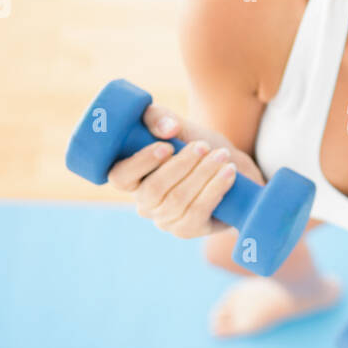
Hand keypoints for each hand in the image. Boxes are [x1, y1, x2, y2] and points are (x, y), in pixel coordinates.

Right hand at [106, 102, 256, 239]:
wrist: (228, 167)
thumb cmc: (194, 145)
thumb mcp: (177, 126)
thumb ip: (161, 118)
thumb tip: (168, 129)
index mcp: (132, 177)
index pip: (119, 177)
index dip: (140, 163)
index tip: (167, 146)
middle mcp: (144, 202)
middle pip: (153, 190)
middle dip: (181, 165)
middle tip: (204, 146)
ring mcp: (164, 219)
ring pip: (178, 200)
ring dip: (203, 174)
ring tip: (222, 155)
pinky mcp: (187, 229)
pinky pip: (197, 212)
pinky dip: (215, 189)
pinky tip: (228, 172)